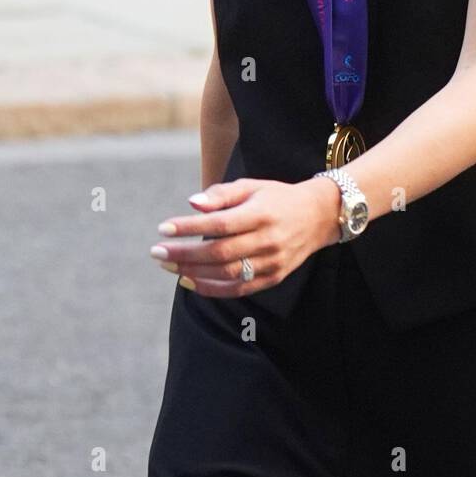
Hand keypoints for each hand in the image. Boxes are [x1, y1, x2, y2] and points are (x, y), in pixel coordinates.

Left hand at [148, 176, 341, 296]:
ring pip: (226, 274)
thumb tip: (191, 203)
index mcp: (261, 213)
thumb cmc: (277, 198)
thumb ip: (221, 194)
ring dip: (193, 272)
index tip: (163, 228)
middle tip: (156, 251)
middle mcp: (268, 240)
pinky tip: (189, 281)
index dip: (189, 228)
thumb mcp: (252, 186)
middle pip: (219, 252)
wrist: (319, 216)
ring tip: (168, 265)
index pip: (219, 224)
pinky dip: (212, 289)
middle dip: (184, 254)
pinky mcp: (273, 277)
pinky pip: (239, 290)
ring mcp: (272, 262)